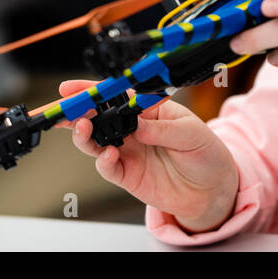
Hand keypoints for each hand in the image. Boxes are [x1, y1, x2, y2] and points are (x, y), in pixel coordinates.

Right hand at [57, 79, 239, 232]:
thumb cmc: (204, 152)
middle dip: (75, 112)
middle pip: (96, 116)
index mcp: (146, 108)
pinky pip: (107, 167)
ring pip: (94, 141)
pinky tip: (108, 155)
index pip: (115, 94)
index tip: (70, 89)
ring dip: (84, 134)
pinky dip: (102, 161)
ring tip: (83, 128)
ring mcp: (127, 151)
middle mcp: (132, 128)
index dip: (91, 90)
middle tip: (64, 110)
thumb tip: (137, 126)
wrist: (212, 189)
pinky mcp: (127, 175)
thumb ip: (161, 129)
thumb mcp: (190, 133)